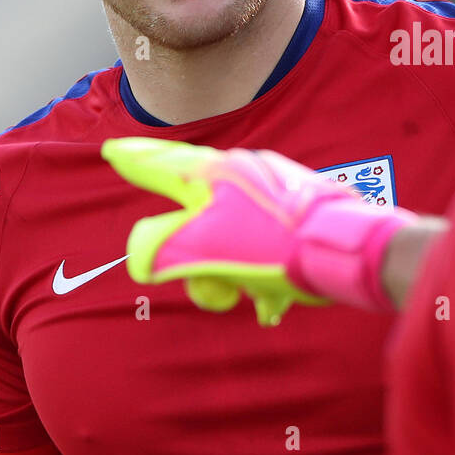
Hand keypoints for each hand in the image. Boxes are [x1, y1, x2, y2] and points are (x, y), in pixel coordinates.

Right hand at [101, 138, 412, 325]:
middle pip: (196, 214)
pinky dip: (262, 274)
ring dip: (234, 273)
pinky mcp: (296, 208)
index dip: (135, 162)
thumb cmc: (269, 245)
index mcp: (213, 174)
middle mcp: (241, 172)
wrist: (341, 247)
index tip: (113, 152)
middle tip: (215, 285)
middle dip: (199, 259)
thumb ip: (161, 250)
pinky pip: (263, 244)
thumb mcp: (202, 251)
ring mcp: (271, 188)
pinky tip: (274, 303)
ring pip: (230, 236)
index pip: (161, 164)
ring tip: (255, 296)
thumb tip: (142, 257)